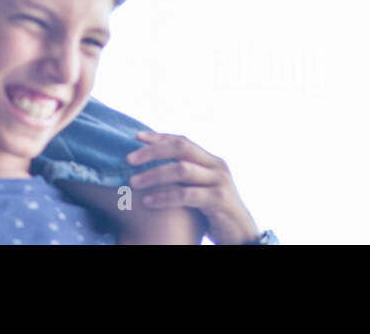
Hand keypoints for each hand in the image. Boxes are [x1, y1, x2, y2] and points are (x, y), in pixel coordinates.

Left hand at [127, 131, 260, 243]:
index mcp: (210, 160)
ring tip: (133, 182)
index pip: (182, 141)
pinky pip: (186, 194)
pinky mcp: (219, 199)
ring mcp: (219, 181)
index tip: (136, 136)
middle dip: (152, 151)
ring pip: (181, 169)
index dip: (159, 137)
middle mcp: (216, 166)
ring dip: (154, 174)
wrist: (241, 234)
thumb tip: (150, 167)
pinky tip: (148, 201)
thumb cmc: (214, 212)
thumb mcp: (201, 188)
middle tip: (128, 159)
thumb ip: (185, 177)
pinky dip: (164, 197)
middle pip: (180, 148)